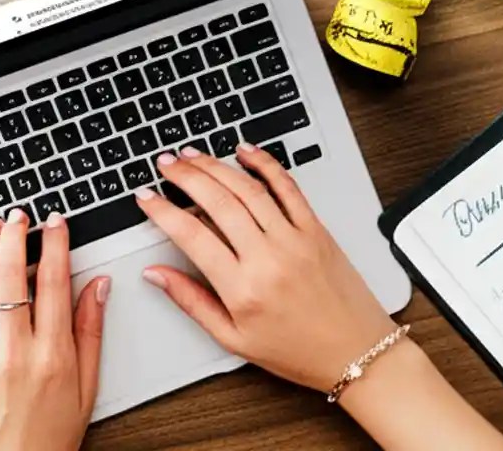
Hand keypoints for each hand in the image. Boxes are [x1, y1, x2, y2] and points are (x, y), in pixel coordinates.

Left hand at [0, 208, 108, 450]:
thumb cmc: (48, 438)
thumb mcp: (86, 386)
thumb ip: (90, 332)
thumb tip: (97, 287)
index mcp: (53, 354)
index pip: (55, 282)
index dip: (55, 244)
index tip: (55, 223)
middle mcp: (14, 352)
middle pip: (12, 277)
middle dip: (15, 237)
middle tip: (18, 217)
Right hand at [134, 144, 396, 392]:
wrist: (356, 350)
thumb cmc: (297, 350)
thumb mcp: (233, 339)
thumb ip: (191, 301)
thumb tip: (155, 274)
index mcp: (243, 289)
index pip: (191, 236)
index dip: (162, 211)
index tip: (146, 196)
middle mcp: (268, 258)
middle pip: (218, 202)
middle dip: (186, 176)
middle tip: (166, 163)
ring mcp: (295, 239)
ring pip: (249, 189)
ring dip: (217, 166)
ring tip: (193, 154)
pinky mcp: (317, 229)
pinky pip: (288, 188)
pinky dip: (266, 165)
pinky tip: (246, 152)